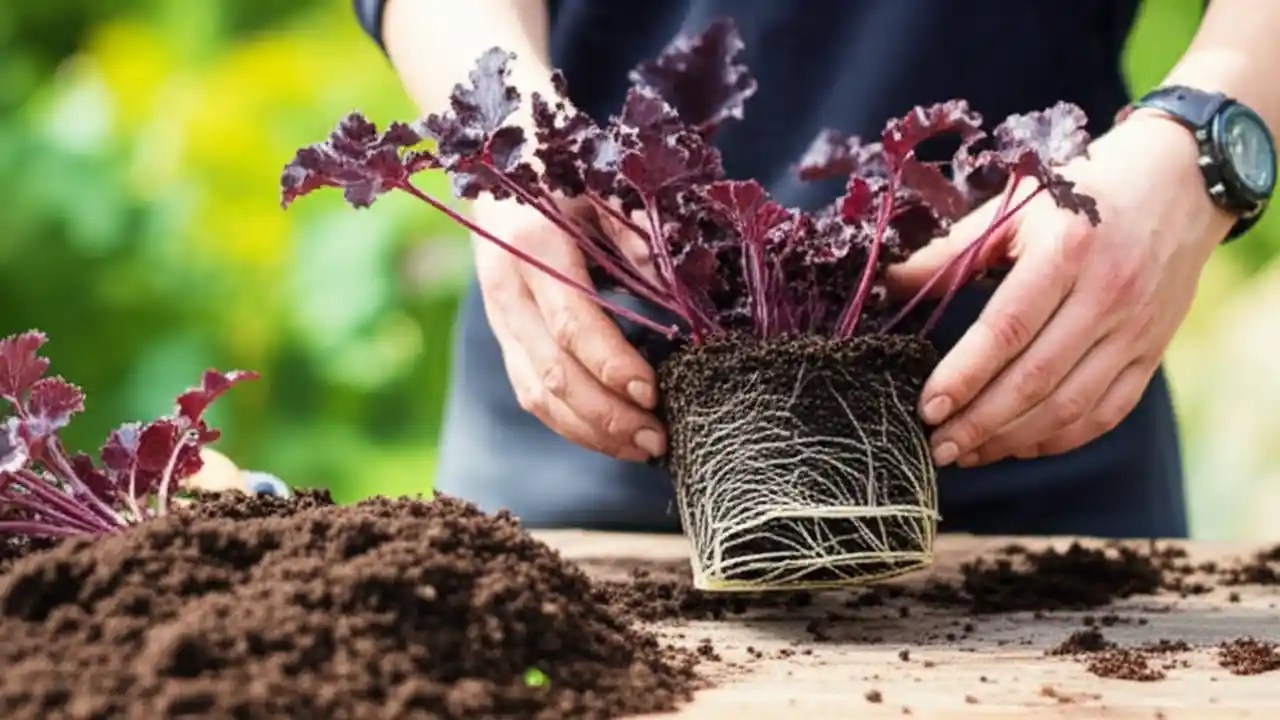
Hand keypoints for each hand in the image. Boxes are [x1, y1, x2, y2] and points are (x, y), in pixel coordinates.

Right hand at [470, 195, 666, 461]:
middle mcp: (505, 287)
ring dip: (590, 431)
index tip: (652, 393)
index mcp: (532, 243)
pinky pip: (530, 392)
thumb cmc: (569, 170)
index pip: (570, 322)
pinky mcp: (504, 335)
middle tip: (659, 439)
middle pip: (551, 371)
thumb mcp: (604, 185)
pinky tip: (612, 437)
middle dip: (607, 415)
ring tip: (643, 449)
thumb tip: (673, 286)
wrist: (499, 161)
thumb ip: (637, 231)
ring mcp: (499, 317)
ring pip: (535, 393)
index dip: (610, 363)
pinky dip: (570, 423)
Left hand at [889, 112, 1235, 467]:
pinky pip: (1105, 413)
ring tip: (964, 452)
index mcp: (1066, 249)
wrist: (1178, 183)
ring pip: (1071, 406)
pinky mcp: (1152, 353)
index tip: (927, 408)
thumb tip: (889, 283)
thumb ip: (952, 249)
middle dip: (980, 422)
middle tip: (935, 445)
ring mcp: (1135, 330)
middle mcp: (1108, 294)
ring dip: (1012, 439)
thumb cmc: (1080, 192)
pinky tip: (1016, 444)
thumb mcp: (1016, 206)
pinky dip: (1057, 438)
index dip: (964, 374)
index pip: (1008, 328)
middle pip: (1037, 378)